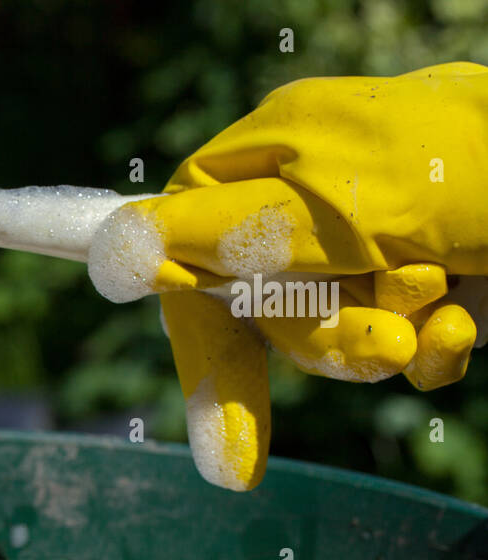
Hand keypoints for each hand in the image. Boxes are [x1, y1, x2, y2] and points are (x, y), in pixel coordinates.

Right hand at [88, 62, 487, 489]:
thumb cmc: (473, 174)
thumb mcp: (338, 207)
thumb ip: (223, 238)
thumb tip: (109, 255)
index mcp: (271, 161)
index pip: (181, 250)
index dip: (180, 327)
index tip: (169, 395)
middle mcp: (309, 204)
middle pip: (255, 312)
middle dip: (315, 339)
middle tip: (377, 334)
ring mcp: (368, 247)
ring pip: (324, 341)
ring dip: (378, 346)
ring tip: (435, 316)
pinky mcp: (422, 285)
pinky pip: (390, 348)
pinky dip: (428, 351)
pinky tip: (461, 330)